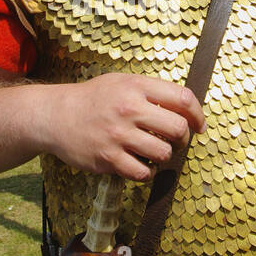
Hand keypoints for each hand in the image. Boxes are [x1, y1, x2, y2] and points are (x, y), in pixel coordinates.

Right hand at [46, 73, 205, 180]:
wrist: (55, 115)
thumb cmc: (93, 99)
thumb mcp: (122, 82)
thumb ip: (151, 92)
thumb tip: (186, 109)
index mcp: (136, 87)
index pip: (183, 99)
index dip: (198, 114)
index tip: (199, 125)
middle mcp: (128, 109)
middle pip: (178, 129)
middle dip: (183, 139)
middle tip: (176, 141)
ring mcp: (118, 135)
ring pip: (163, 153)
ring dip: (164, 156)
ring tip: (154, 152)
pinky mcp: (108, 158)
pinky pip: (142, 173)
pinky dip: (146, 172)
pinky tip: (140, 164)